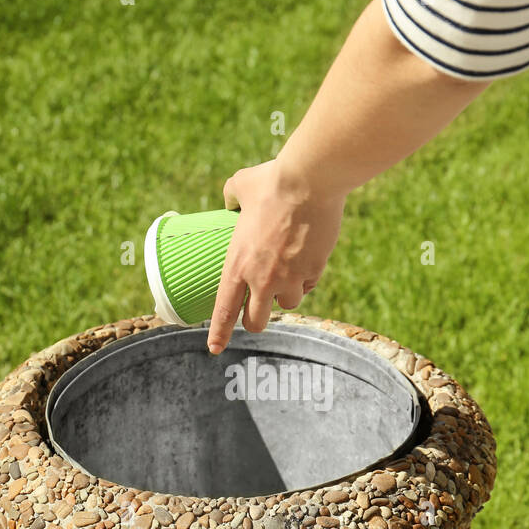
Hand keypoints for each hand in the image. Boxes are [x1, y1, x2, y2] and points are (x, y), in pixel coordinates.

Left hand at [207, 159, 345, 353]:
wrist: (311, 181)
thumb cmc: (273, 181)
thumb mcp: (240, 184)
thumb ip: (230, 197)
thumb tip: (229, 202)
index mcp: (237, 263)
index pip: (224, 310)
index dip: (218, 333)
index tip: (214, 348)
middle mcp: (262, 279)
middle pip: (256, 322)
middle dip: (255, 321)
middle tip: (257, 311)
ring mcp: (290, 278)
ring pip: (288, 306)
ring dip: (285, 296)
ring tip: (286, 277)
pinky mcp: (314, 271)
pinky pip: (308, 286)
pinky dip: (306, 279)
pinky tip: (306, 262)